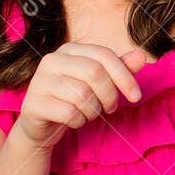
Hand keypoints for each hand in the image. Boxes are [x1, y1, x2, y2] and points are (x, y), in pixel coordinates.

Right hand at [12, 43, 149, 151]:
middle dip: (109, 96)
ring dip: (93, 111)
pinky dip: (78, 121)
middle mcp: (51, 60)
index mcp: (68, 49)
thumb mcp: (98, 83)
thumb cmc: (73, 99)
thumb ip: (119, 68)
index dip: (124, 76)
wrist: (42, 125)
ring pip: (82, 95)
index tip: (136, 96)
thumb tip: (142, 55)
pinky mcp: (33, 103)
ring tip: (88, 113)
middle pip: (94, 73)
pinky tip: (74, 121)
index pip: (104, 55)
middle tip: (110, 109)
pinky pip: (68, 113)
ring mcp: (39, 81)